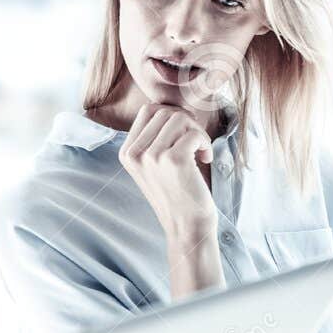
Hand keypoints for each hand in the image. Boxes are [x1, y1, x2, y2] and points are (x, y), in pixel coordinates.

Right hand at [118, 104, 216, 241]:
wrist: (186, 226)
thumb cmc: (177, 192)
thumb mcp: (155, 164)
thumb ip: (155, 137)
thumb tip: (172, 106)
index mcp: (127, 153)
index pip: (149, 110)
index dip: (173, 116)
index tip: (184, 134)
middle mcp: (135, 153)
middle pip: (166, 111)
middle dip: (188, 123)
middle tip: (196, 144)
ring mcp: (152, 156)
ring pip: (181, 118)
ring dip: (198, 132)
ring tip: (201, 152)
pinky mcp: (173, 160)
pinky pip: (194, 133)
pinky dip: (206, 143)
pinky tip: (206, 159)